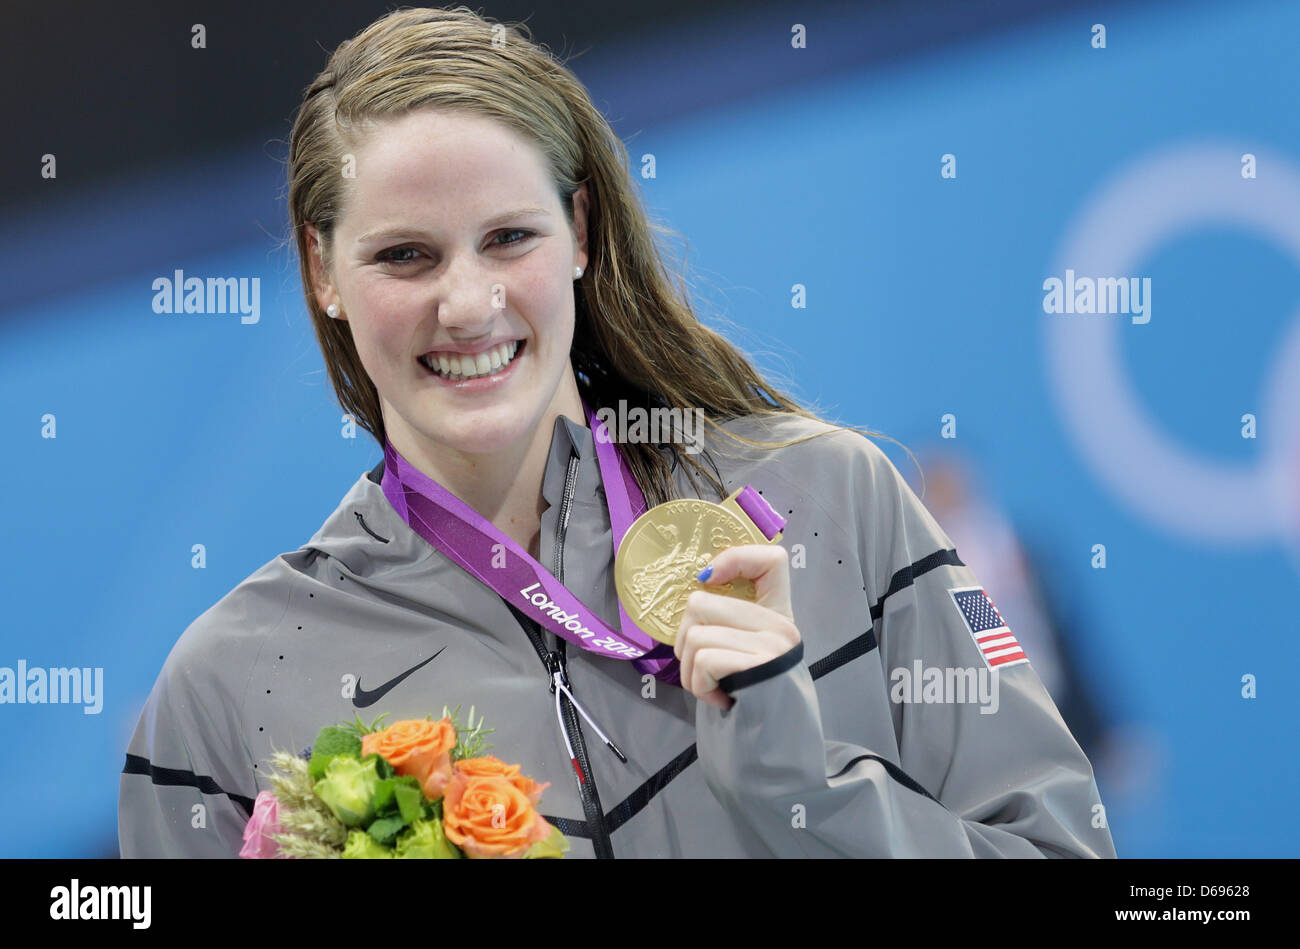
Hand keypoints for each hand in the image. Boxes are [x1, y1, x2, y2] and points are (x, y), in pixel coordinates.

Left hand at [674, 544, 800, 710]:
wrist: (774, 749)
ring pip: (695, 635)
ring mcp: (773, 644)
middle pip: (700, 603)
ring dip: (690, 671)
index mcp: (779, 614)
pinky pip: (704, 660)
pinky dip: (700, 686)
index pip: (772, 560)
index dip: (735, 558)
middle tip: (705, 668)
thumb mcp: (744, 652)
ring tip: (713, 687)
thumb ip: (729, 622)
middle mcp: (781, 624)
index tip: (709, 580)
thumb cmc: (749, 700)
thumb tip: (700, 586)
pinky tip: (720, 699)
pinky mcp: (761, 665)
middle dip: (685, 641)